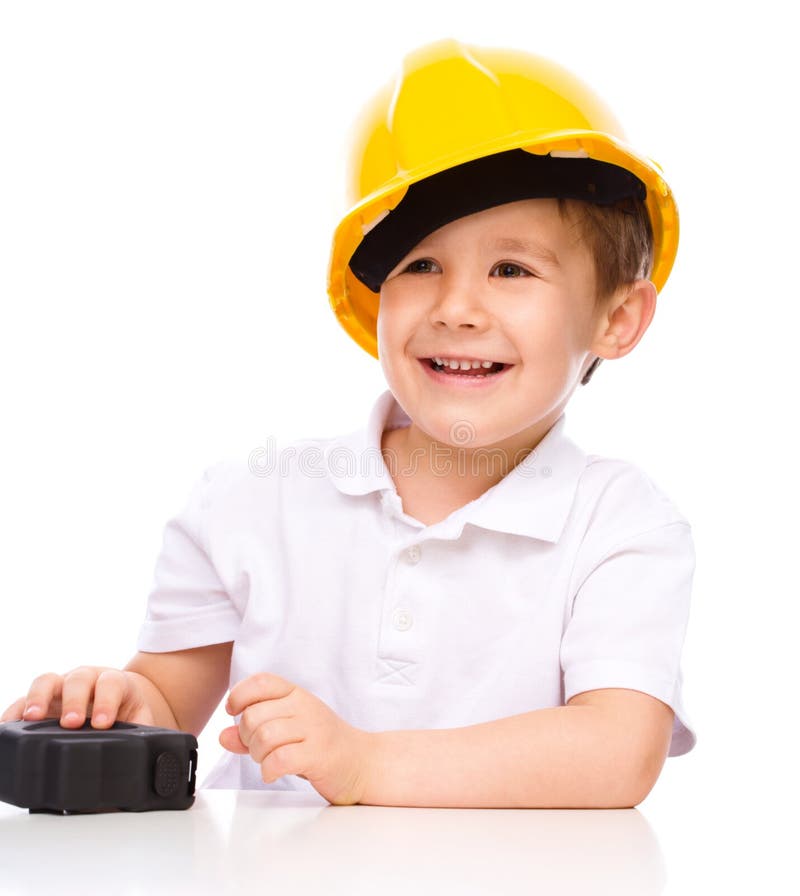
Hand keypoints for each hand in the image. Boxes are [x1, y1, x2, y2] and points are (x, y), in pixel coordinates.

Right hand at [0, 667, 154, 728]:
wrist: (119, 700)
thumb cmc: (128, 712)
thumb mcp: (140, 721)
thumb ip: (141, 736)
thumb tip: (142, 759)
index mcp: (114, 682)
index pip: (111, 683)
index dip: (106, 701)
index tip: (103, 723)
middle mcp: (86, 680)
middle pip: (78, 679)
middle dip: (74, 700)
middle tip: (71, 723)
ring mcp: (61, 688)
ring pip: (47, 681)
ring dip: (38, 698)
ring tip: (32, 719)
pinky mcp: (41, 702)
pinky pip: (22, 701)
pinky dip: (14, 712)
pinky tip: (8, 728)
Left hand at [218, 672, 373, 805]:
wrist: (363, 763)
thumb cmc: (322, 745)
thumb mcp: (287, 731)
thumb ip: (254, 732)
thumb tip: (223, 735)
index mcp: (296, 694)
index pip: (261, 681)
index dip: (239, 695)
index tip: (234, 712)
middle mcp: (305, 706)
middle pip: (254, 715)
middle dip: (247, 738)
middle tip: (258, 749)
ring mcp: (313, 729)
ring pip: (264, 736)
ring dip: (257, 755)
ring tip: (268, 760)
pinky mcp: (318, 754)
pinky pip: (280, 759)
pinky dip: (269, 770)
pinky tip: (274, 773)